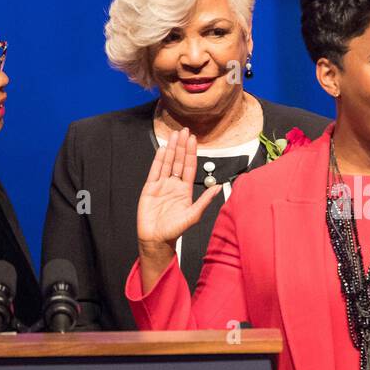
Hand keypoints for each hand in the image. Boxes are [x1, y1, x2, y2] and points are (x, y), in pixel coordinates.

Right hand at [136, 129, 221, 251]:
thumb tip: (219, 187)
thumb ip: (205, 200)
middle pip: (178, 161)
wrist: (156, 239)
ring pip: (167, 163)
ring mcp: (161, 185)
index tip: (194, 140)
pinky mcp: (150, 188)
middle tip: (184, 130)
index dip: (191, 153)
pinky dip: (158, 160)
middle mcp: (174, 185)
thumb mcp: (193, 215)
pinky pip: (154, 171)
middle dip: (182, 146)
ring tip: (174, 135)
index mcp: (185, 190)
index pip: (189, 167)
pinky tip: (162, 149)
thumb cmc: (175, 230)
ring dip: (171, 149)